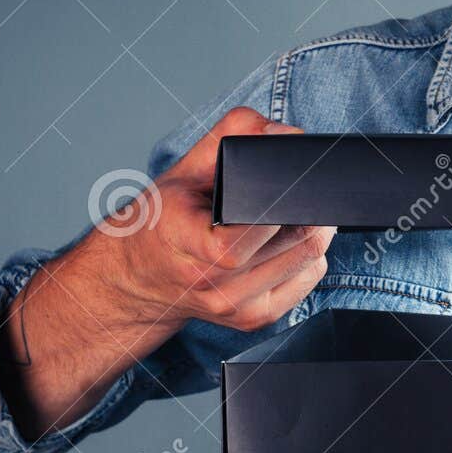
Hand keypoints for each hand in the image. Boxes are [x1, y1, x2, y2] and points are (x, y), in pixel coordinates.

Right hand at [0, 107, 332, 439]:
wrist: (136, 278)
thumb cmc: (161, 221)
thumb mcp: (184, 168)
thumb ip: (232, 135)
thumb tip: (285, 133)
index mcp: (186, 241)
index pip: (254, 228)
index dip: (281, 202)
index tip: (289, 181)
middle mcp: (212, 282)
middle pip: (298, 241)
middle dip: (309, 209)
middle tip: (301, 190)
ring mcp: (235, 307)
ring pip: (311, 260)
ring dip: (315, 231)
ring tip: (290, 213)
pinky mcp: (255, 319)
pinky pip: (308, 279)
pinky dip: (308, 258)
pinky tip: (283, 244)